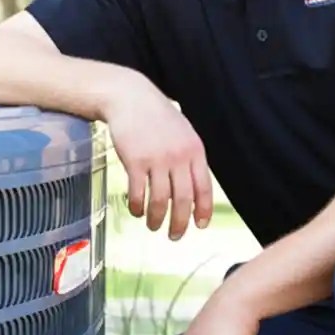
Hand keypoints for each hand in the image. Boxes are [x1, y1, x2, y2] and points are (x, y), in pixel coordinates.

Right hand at [103, 77, 212, 238]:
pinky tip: (136, 210)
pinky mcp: (134, 161)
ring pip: (160, 200)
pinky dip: (137, 207)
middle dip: (179, 223)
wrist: (130, 98)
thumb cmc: (156, 116)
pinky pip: (138, 193)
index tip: (200, 225)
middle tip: (174, 236)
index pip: (204, 187)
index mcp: (194, 150)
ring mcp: (156, 159)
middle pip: (183, 199)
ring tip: (153, 226)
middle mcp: (178, 157)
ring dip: (157, 219)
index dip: (203, 210)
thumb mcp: (182, 132)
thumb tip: (191, 188)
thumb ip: (189, 157)